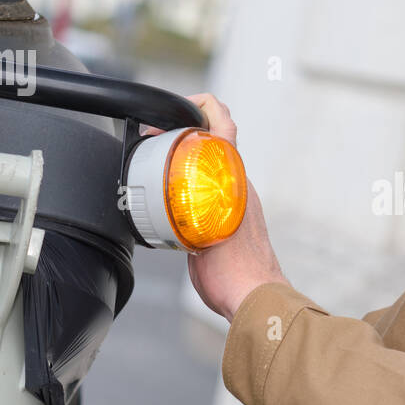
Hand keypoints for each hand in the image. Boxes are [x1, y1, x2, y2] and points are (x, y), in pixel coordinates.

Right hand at [145, 93, 289, 321]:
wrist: (253, 299)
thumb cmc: (234, 272)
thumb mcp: (204, 228)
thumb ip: (192, 201)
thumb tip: (175, 187)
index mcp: (234, 177)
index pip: (223, 122)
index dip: (200, 105)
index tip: (173, 109)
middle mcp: (238, 184)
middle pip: (211, 142)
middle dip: (180, 134)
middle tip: (152, 140)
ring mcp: (236, 202)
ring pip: (208, 167)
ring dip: (183, 162)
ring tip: (155, 168)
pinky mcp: (230, 221)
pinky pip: (207, 192)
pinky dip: (188, 188)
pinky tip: (169, 203)